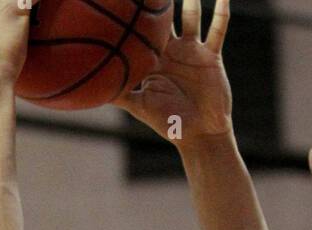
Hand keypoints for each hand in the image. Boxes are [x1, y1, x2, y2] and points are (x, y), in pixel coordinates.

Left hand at [116, 0, 231, 143]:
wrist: (199, 135)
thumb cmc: (168, 123)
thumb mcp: (140, 107)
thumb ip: (120, 94)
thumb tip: (90, 89)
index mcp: (153, 57)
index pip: (142, 28)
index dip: (136, 11)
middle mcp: (172, 49)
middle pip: (166, 16)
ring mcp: (192, 50)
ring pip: (191, 15)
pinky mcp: (212, 56)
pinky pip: (218, 31)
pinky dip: (221, 13)